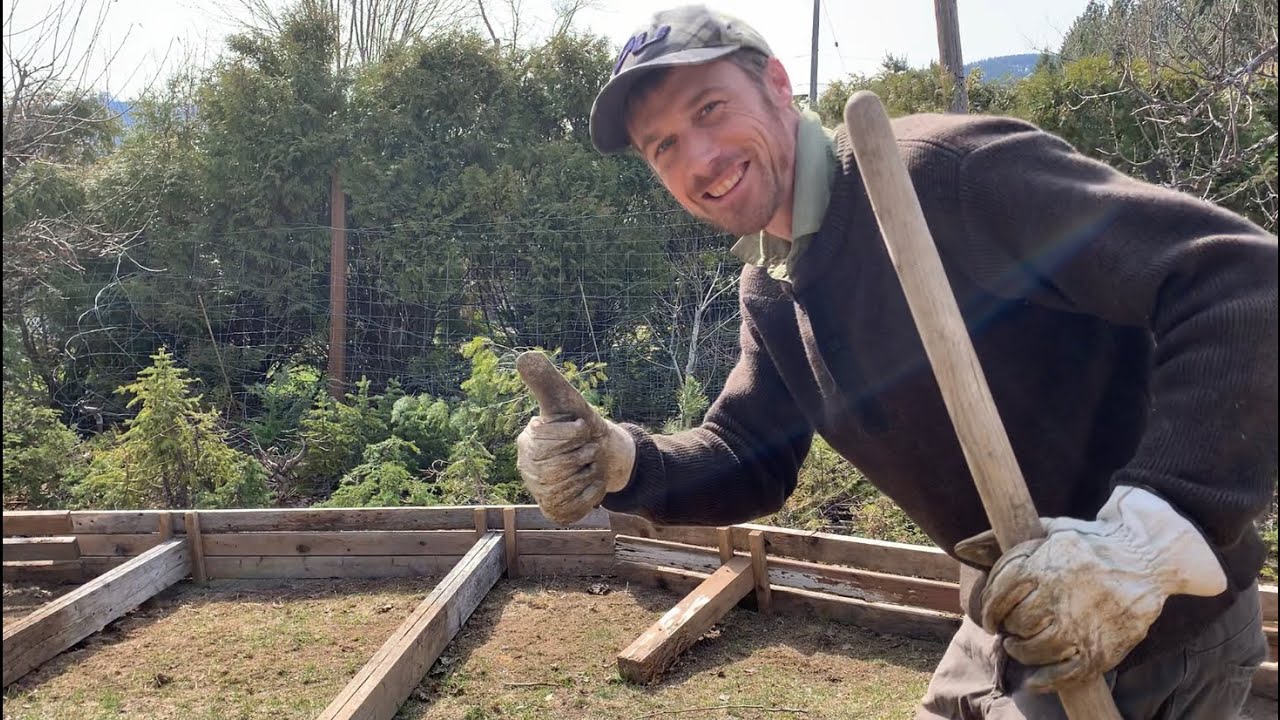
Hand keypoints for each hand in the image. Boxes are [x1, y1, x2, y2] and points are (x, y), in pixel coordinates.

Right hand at [515, 351, 634, 524]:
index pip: (544, 445)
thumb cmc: (583, 425)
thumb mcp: (568, 401)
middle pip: (553, 470)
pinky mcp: (554, 510)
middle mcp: (527, 469)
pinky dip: (590, 495)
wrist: (605, 453)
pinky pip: (572, 509)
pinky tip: (591, 482)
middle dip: (581, 456)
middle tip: (591, 449)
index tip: (583, 427)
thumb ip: (547, 381)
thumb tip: (524, 356)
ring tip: (590, 465)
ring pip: (563, 490)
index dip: (571, 437)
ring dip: (586, 475)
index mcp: (527, 442)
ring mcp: (539, 492)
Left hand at [954, 486, 1225, 692]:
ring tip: (1021, 646)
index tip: (992, 616)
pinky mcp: (1104, 648)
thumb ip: (1001, 541)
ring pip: (1037, 649)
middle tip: (1010, 629)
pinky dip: (1046, 680)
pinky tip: (1035, 679)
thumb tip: (961, 548)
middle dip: (1008, 627)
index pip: (1001, 593)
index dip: (991, 608)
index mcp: (1048, 563)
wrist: (1150, 555)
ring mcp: (1085, 624)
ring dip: (1022, 651)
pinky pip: (1067, 674)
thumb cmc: (1089, 542)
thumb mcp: (1046, 530)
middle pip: (1018, 621)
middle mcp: (1063, 595)